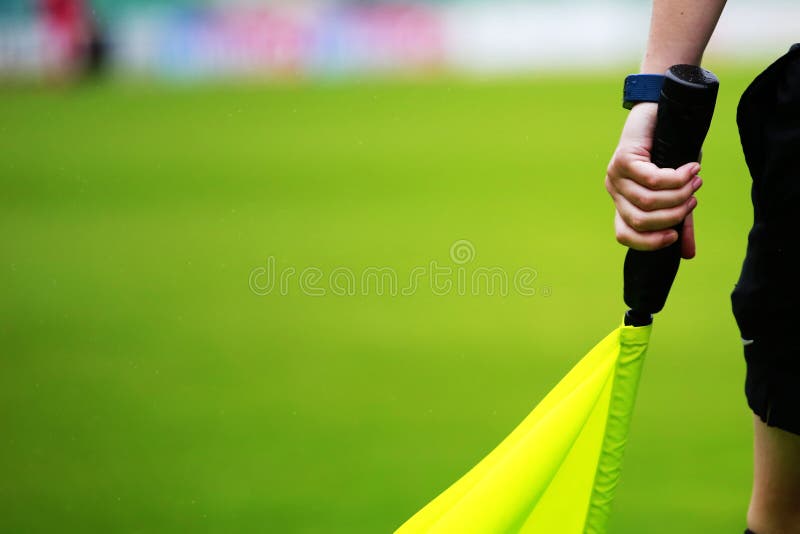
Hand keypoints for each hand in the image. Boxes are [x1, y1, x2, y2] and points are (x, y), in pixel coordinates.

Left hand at [605, 103, 701, 258]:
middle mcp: (615, 193)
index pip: (624, 235)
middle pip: (641, 220)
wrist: (663, 112)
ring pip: (648, 201)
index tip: (674, 235)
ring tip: (695, 181)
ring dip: (679, 194)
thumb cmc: (671, 153)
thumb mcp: (676, 191)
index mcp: (623, 204)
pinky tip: (691, 168)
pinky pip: (652, 179)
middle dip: (674, 214)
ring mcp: (615, 176)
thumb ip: (680, 220)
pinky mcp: (622, 160)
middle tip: (694, 197)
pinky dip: (677, 178)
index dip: (648, 242)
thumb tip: (687, 255)